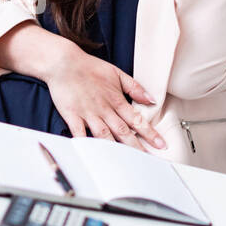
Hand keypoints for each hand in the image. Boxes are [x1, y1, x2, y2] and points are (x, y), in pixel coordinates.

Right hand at [44, 49, 166, 151]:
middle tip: (148, 160)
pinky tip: (91, 155)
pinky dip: (86, 144)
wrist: (63, 62)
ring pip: (104, 135)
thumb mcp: (116, 73)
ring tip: (125, 163)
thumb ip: (134, 87)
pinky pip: (80, 133)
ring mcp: (88, 113)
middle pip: (123, 131)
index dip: (150, 133)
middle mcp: (104, 109)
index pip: (137, 120)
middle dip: (137, 147)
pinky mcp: (72, 116)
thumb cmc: (89, 67)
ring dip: (115, 149)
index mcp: (116, 100)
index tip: (161, 144)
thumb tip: (151, 99)